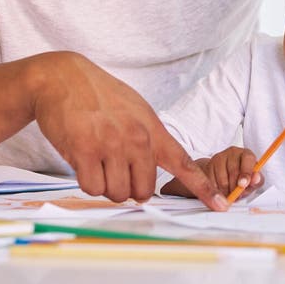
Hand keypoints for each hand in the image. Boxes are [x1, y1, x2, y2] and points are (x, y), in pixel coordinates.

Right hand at [30, 52, 228, 209]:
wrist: (62, 78)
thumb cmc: (99, 95)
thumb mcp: (135, 108)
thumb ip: (148, 137)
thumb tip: (154, 166)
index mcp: (152, 128)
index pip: (184, 162)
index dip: (203, 188)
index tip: (221, 205)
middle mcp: (136, 138)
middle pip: (143, 190)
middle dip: (128, 187)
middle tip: (114, 167)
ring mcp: (112, 145)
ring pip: (117, 193)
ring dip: (105, 184)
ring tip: (96, 158)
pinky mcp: (86, 151)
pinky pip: (92, 188)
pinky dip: (87, 181)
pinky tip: (82, 159)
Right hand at [206, 147, 263, 197]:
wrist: (227, 176)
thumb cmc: (243, 178)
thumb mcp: (253, 181)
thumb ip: (257, 180)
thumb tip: (256, 178)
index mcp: (246, 154)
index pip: (248, 159)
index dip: (246, 172)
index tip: (243, 184)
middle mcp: (233, 152)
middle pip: (233, 170)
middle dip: (235, 187)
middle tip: (237, 195)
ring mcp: (220, 157)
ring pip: (222, 179)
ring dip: (226, 191)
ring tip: (230, 192)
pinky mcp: (209, 165)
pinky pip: (212, 182)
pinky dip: (217, 190)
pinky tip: (221, 190)